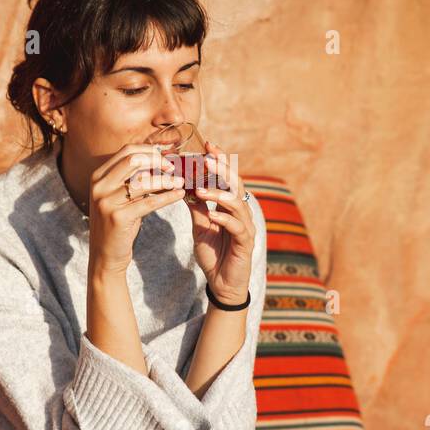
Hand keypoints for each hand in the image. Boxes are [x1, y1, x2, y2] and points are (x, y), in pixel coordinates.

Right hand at [87, 143, 186, 276]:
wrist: (105, 257)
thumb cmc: (119, 225)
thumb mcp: (120, 198)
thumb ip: (133, 179)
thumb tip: (160, 160)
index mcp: (98, 176)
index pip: (127, 151)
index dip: (150, 151)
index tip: (167, 157)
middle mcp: (99, 186)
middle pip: (133, 159)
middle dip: (157, 160)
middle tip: (174, 167)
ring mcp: (106, 201)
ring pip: (143, 181)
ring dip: (166, 180)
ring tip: (181, 182)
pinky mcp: (117, 218)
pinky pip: (149, 202)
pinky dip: (167, 196)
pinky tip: (179, 195)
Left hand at [184, 140, 253, 303]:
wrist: (222, 284)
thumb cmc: (213, 254)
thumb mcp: (200, 227)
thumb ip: (197, 207)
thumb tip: (183, 185)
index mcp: (230, 206)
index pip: (227, 178)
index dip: (220, 161)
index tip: (207, 145)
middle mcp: (241, 212)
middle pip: (236, 184)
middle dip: (222, 170)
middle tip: (206, 159)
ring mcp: (246, 227)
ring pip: (238, 203)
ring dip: (219, 193)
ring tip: (201, 189)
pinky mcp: (246, 244)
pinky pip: (238, 227)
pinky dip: (225, 219)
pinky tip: (213, 215)